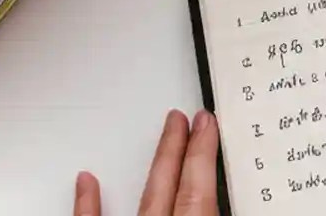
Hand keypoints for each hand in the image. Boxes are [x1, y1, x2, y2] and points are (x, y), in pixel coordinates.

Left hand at [74, 109, 219, 215]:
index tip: (204, 124)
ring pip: (140, 199)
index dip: (201, 154)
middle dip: (177, 148)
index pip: (196, 191)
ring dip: (152, 166)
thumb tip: (239, 209)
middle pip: (166, 186)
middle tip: (183, 119)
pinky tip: (86, 182)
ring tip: (162, 136)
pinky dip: (88, 203)